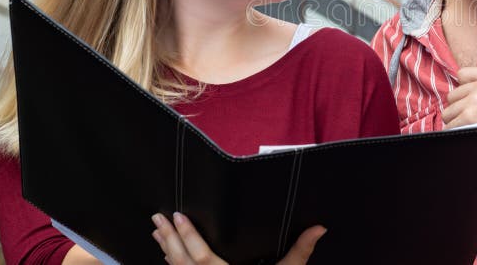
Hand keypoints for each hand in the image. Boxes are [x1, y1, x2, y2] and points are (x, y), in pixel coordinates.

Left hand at [152, 212, 325, 264]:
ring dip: (166, 251)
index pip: (203, 256)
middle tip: (157, 218)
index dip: (189, 236)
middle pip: (182, 263)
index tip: (177, 216)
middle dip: (169, 239)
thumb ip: (300, 252)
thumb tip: (319, 228)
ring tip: (157, 232)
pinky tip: (168, 258)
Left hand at [442, 67, 476, 180]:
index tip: (470, 101)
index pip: (463, 74)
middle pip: (454, 94)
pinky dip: (455, 133)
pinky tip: (466, 136)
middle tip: (472, 119)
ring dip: (456, 121)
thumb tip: (473, 84)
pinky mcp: (470, 116)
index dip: (465, 89)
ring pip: (449, 110)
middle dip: (459, 107)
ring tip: (469, 129)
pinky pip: (450, 124)